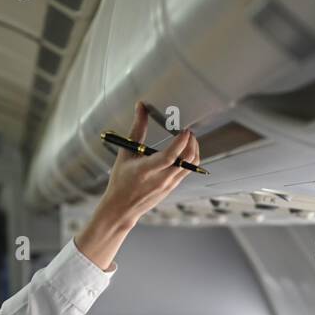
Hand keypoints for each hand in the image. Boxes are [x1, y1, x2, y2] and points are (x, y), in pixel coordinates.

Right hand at [73, 101, 200, 269]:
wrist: (121, 208)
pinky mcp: (172, 188)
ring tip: (188, 139)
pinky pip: (187, 171)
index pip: (170, 156)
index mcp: (146, 170)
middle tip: (188, 131)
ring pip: (192, 165)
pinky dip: (190, 159)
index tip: (185, 130)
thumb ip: (136, 129)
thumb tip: (141, 106)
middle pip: (187, 160)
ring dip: (193, 149)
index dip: (181, 142)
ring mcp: (168, 185)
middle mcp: (161, 179)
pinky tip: (184, 150)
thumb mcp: (125, 153)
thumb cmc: (121, 180)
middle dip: (192, 142)